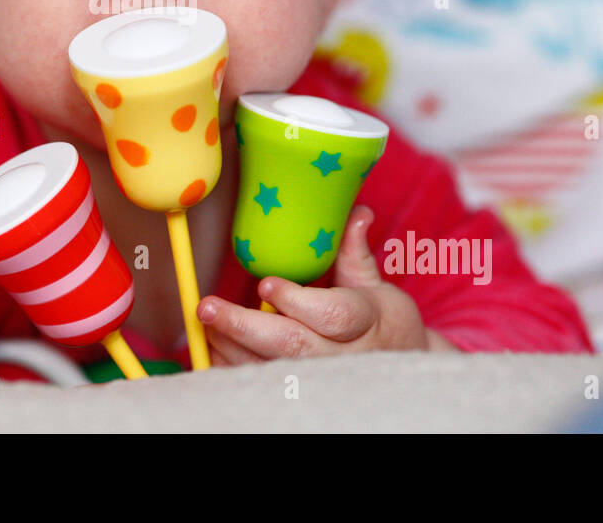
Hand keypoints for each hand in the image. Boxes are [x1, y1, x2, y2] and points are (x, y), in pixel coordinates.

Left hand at [198, 205, 455, 363]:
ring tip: (204, 322)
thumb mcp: (374, 283)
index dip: (296, 301)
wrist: (398, 364)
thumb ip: (353, 249)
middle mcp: (342, 355)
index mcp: (365, 320)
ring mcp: (319, 377)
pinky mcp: (301, 389)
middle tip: (207, 308)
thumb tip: (357, 212)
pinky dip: (232, 366)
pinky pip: (260, 382)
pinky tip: (214, 345)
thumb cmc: (381, 320)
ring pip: (270, 367)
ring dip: (231, 345)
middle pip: (291, 345)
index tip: (264, 284)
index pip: (332, 315)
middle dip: (244, 326)